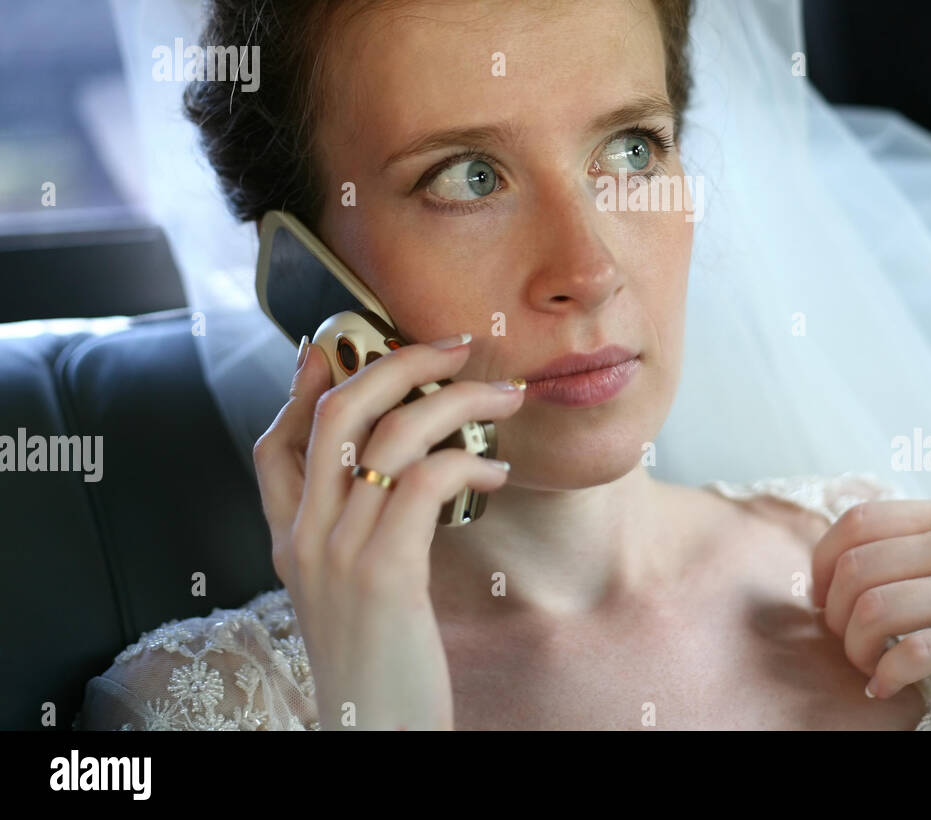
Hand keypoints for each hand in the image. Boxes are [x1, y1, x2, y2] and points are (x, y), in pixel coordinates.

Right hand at [252, 337, 524, 729]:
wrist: (375, 739)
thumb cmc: (382, 665)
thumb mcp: (353, 591)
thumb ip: (362, 531)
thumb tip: (404, 473)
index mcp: (289, 543)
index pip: (276, 443)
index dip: (306, 385)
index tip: (342, 344)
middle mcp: (302, 540)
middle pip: (337, 413)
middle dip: (398, 363)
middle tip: (454, 346)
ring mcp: (336, 554)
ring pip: (387, 435)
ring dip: (454, 399)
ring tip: (502, 395)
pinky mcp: (382, 575)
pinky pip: (421, 481)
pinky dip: (466, 460)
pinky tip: (495, 471)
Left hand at [810, 497, 930, 709]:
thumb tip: (860, 559)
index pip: (859, 521)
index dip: (822, 560)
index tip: (822, 594)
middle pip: (856, 567)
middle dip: (833, 610)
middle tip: (842, 638)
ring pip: (877, 609)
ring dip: (854, 647)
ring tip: (864, 665)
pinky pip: (917, 653)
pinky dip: (886, 675)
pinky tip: (885, 687)